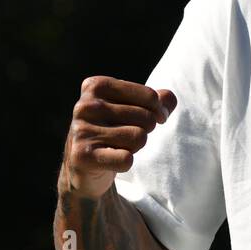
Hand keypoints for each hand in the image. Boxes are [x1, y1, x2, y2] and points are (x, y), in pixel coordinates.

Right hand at [64, 76, 175, 197]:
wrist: (82, 163)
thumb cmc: (113, 128)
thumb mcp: (134, 107)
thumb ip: (158, 101)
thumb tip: (169, 101)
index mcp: (97, 86)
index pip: (151, 97)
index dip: (158, 111)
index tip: (149, 118)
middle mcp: (85, 106)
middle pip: (147, 118)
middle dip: (144, 130)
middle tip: (125, 135)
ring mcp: (81, 130)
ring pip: (139, 138)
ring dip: (134, 147)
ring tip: (116, 146)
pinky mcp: (82, 156)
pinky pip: (126, 159)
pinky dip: (125, 162)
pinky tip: (111, 159)